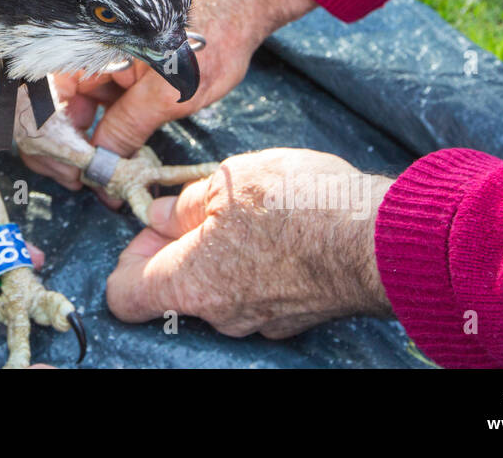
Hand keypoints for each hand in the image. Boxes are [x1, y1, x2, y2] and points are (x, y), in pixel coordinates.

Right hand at [38, 0, 315, 191]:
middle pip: (52, 107)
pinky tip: (114, 159)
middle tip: (84, 181)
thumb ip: (129, 125)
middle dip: (60, 149)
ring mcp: (103, 67)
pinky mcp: (120, 77)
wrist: (239, 7)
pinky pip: (97, 109)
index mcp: (91, 50)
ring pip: (74, 112)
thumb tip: (101, 165)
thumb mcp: (170, 91)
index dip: (50, 139)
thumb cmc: (210, 36)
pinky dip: (100, 136)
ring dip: (80, 147)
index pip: (46, 98)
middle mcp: (89, 57)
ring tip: (102, 175)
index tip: (74, 171)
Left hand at [105, 149, 392, 337]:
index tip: (151, 225)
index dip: (129, 257)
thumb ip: (185, 202)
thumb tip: (161, 213)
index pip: (123, 294)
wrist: (378, 239)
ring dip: (222, 255)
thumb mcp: (227, 181)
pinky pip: (258, 293)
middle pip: (173, 289)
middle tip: (202, 205)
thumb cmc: (299, 205)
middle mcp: (219, 315)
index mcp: (188, 283)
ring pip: (219, 290)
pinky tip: (281, 232)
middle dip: (180, 248)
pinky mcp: (294, 318)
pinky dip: (258, 267)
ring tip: (249, 212)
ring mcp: (259, 323)